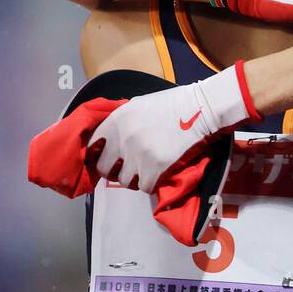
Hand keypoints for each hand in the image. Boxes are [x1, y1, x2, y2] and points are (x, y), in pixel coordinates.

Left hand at [87, 64, 259, 244]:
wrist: (200, 109)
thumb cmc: (172, 104)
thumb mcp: (138, 105)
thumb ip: (120, 121)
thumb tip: (108, 138)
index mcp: (116, 120)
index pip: (92, 146)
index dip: (99, 153)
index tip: (108, 157)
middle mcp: (123, 138)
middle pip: (104, 168)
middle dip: (114, 170)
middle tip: (127, 167)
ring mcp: (139, 155)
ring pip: (124, 181)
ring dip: (134, 178)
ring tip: (146, 170)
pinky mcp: (156, 168)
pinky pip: (144, 187)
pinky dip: (151, 183)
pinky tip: (159, 173)